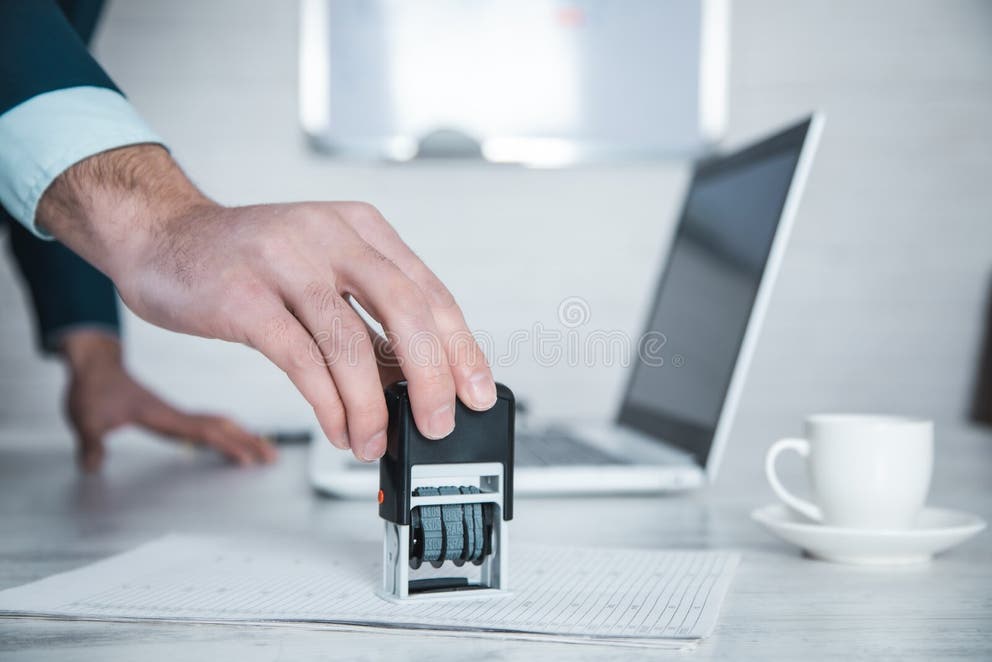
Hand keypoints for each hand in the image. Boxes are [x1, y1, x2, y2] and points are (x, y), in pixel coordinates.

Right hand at [38, 145, 496, 461]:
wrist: (162, 235)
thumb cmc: (248, 262)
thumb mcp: (321, 270)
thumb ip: (365, 319)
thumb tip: (413, 386)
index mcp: (361, 228)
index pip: (429, 291)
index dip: (461, 347)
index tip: (479, 392)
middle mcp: (330, 236)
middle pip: (405, 310)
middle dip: (432, 377)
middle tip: (438, 424)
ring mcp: (284, 262)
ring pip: (350, 343)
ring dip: (371, 405)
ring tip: (375, 440)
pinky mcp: (243, 295)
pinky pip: (300, 359)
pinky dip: (327, 403)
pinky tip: (338, 427)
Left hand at [61, 330, 275, 471]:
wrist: (95, 361)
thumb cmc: (92, 387)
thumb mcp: (85, 419)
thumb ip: (90, 445)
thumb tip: (92, 467)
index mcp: (162, 414)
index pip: (202, 431)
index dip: (228, 444)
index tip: (249, 457)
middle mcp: (174, 413)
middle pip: (220, 427)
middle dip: (248, 441)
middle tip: (272, 456)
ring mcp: (173, 413)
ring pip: (216, 424)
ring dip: (241, 436)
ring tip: (263, 449)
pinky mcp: (168, 414)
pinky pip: (204, 424)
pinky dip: (223, 432)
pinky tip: (230, 440)